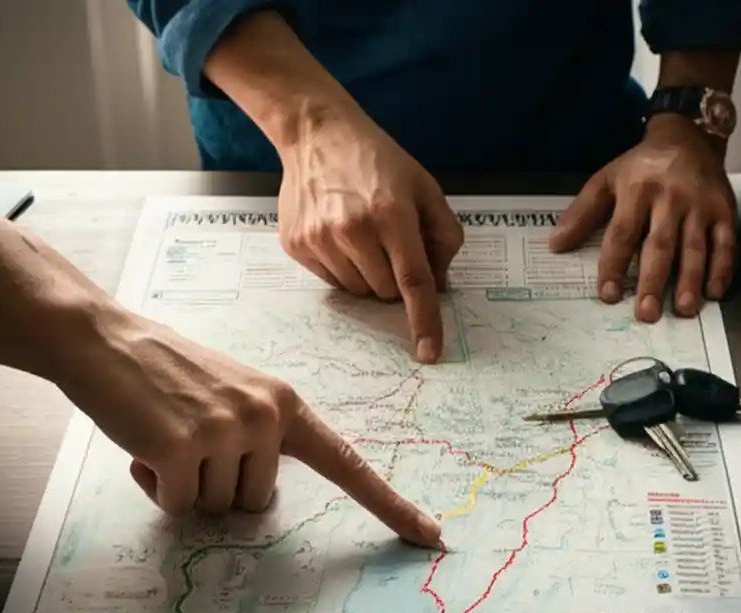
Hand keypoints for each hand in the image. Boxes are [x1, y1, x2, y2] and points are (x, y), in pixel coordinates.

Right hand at [55, 308, 442, 548]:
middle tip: (188, 439)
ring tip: (163, 434)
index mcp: (285, 403)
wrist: (104, 340)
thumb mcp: (233, 394)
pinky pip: (178, 507)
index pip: (346, 463)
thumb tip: (258, 499)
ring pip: (217, 509)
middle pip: (258, 502)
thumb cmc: (166, 373)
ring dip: (185, 486)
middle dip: (219, 487)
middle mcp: (265, 416)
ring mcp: (224, 432)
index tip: (430, 536)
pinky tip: (143, 445)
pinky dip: (155, 489)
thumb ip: (261, 439)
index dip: (389, 504)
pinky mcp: (179, 450)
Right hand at [277, 111, 462, 363]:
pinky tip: (339, 232)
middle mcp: (352, 229)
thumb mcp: (425, 186)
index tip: (429, 353)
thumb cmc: (377, 160)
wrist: (317, 133)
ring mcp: (319, 239)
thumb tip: (438, 285)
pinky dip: (342, 266)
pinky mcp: (297, 245)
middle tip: (389, 241)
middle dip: (395, 278)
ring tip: (361, 232)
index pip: (413, 280)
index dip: (424, 320)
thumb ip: (443, 235)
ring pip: (358, 291)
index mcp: (391, 214)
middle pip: (385, 292)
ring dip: (368, 274)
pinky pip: (331, 281)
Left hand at [549, 115, 737, 320]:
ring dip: (690, 281)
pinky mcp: (724, 210)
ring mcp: (700, 205)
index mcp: (637, 189)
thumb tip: (556, 245)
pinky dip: (722, 269)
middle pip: (660, 244)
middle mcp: (670, 197)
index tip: (608, 294)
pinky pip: (726, 243)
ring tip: (683, 310)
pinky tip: (714, 293)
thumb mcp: (607, 180)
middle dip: (653, 280)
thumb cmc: (642, 166)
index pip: (622, 233)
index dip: (614, 265)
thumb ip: (582, 213)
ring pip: (695, 247)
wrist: (688, 137)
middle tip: (646, 314)